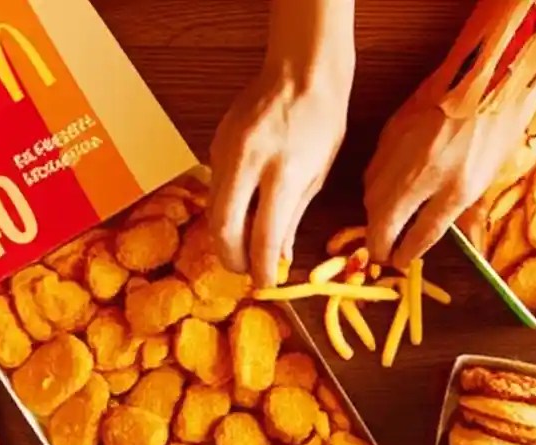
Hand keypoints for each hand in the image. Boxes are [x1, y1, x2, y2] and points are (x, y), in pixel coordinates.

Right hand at [208, 0, 353, 286]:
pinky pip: (215, 188)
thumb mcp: (319, 173)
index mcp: (285, 172)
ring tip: (242, 248)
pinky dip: (226, 208)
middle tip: (244, 270)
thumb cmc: (322, 119)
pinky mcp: (215, 145)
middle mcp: (250, 162)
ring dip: (225, 236)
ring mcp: (227, 151)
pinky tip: (241, 212)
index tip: (265, 283)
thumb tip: (279, 256)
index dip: (261, 268)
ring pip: (213, 210)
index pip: (263, 236)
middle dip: (230, 258)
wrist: (302, 69)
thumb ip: (294, 217)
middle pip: (223, 228)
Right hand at [364, 0, 535, 267]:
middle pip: (384, 219)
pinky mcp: (390, 131)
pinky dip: (375, 189)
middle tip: (383, 252)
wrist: (487, 72)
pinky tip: (385, 192)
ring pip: (372, 196)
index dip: (406, 253)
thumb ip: (459, 207)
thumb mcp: (488, 174)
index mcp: (456, 186)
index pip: (420, 234)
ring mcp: (401, 150)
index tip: (400, 262)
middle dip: (380, 241)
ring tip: (384, 226)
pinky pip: (373, 171)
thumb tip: (438, 234)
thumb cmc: (499, 123)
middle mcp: (423, 172)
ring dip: (375, 216)